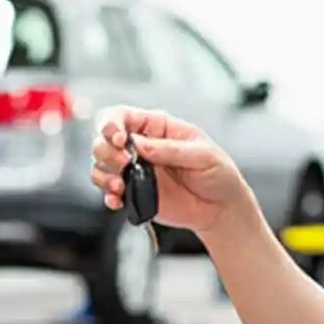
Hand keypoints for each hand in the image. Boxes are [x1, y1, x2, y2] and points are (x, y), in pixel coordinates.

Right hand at [90, 105, 253, 233]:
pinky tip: (117, 200)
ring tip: (121, 187)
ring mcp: (135, 170)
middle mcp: (141, 146)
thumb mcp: (202, 155)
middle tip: (123, 165)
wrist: (221, 207)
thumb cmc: (218, 172)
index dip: (112, 124)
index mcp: (158, 127)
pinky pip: (109, 190)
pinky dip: (108, 195)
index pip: (122, 115)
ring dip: (104, 175)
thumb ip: (170, 149)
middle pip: (104, 139)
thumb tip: (139, 144)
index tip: (120, 140)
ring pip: (101, 164)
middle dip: (106, 151)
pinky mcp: (134, 192)